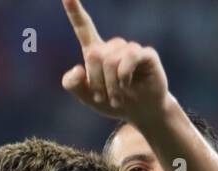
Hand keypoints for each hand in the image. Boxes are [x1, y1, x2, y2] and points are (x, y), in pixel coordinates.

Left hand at [60, 0, 167, 121]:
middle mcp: (113, 46)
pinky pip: (128, 59)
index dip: (75, 12)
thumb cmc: (111, 101)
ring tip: (115, 96)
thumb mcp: (85, 97)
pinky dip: (122, 78)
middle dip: (95, 80)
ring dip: (110, 84)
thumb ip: (72, 85)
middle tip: (103, 97)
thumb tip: (78, 68)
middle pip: (93, 54)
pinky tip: (126, 86)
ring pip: (110, 60)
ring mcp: (130, 49)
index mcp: (96, 52)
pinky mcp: (145, 54)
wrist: (138, 111)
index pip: (84, 28)